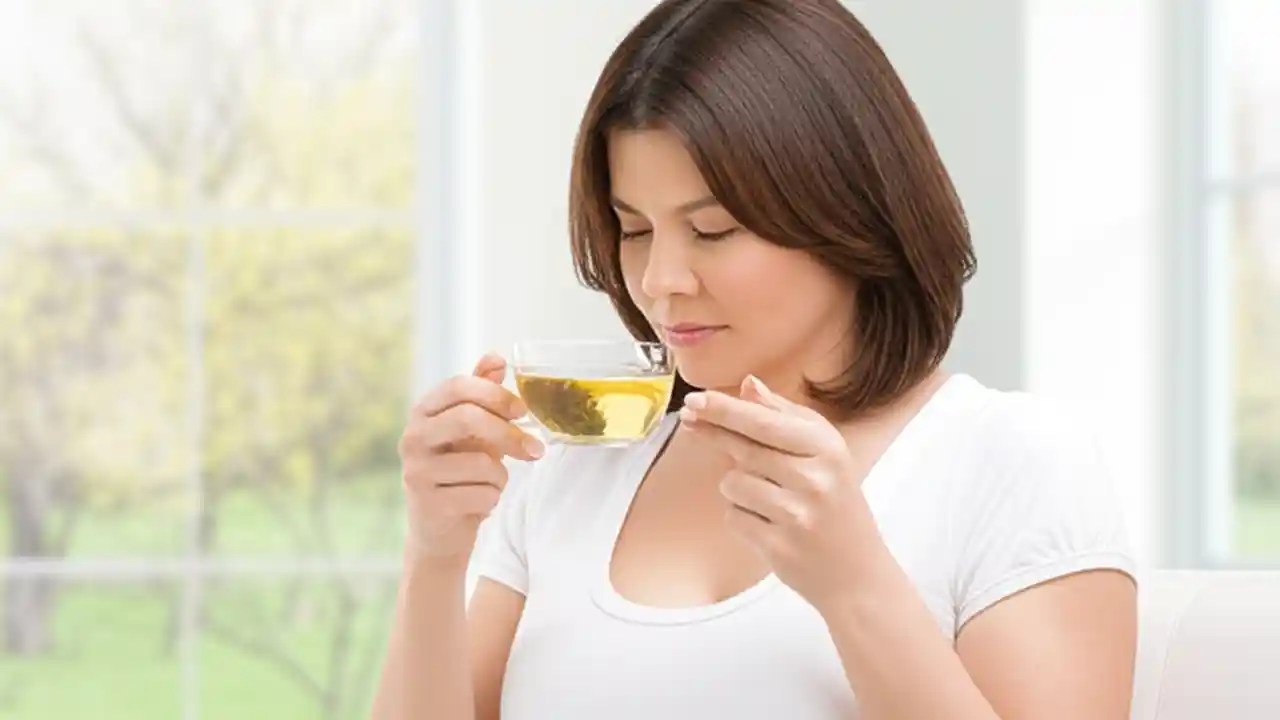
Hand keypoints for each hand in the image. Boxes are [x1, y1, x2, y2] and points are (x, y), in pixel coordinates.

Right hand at [397, 353, 544, 568]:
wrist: (440, 532)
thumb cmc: (459, 472)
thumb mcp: (472, 431)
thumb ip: (481, 394)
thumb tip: (496, 358)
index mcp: (423, 412)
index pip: (458, 386)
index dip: (495, 394)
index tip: (522, 410)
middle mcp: (413, 438)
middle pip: (467, 418)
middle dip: (509, 434)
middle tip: (535, 450)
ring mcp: (416, 471)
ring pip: (481, 462)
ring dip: (500, 477)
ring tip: (489, 485)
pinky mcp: (428, 504)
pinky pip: (483, 494)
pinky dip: (492, 500)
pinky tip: (478, 504)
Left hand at [680, 375, 884, 614]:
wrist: (856, 572)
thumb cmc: (835, 504)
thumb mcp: (824, 451)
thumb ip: (784, 416)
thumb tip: (749, 384)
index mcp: (826, 448)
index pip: (764, 422)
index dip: (724, 408)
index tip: (695, 399)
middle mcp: (814, 478)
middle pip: (743, 448)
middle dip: (713, 433)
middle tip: (690, 422)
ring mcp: (796, 514)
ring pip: (732, 483)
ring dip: (737, 487)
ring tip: (767, 498)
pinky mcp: (778, 545)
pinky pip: (733, 517)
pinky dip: (741, 517)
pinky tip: (768, 523)